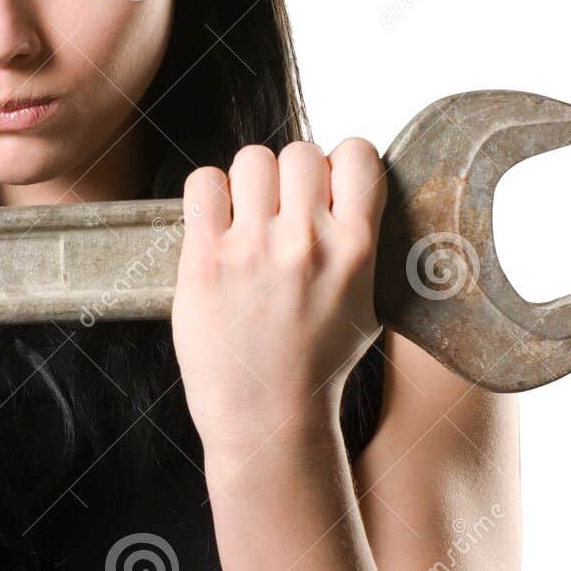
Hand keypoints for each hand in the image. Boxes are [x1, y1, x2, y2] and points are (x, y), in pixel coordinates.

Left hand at [170, 139, 386, 457]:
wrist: (268, 418)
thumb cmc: (316, 365)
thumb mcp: (368, 305)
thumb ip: (364, 245)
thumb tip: (359, 193)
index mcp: (355, 249)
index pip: (357, 154)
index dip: (339, 162)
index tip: (327, 185)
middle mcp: (306, 242)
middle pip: (299, 151)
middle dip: (290, 174)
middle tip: (280, 209)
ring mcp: (252, 249)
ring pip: (251, 159)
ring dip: (247, 182)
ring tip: (246, 217)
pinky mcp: (204, 260)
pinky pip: (202, 184)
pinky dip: (208, 195)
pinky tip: (215, 223)